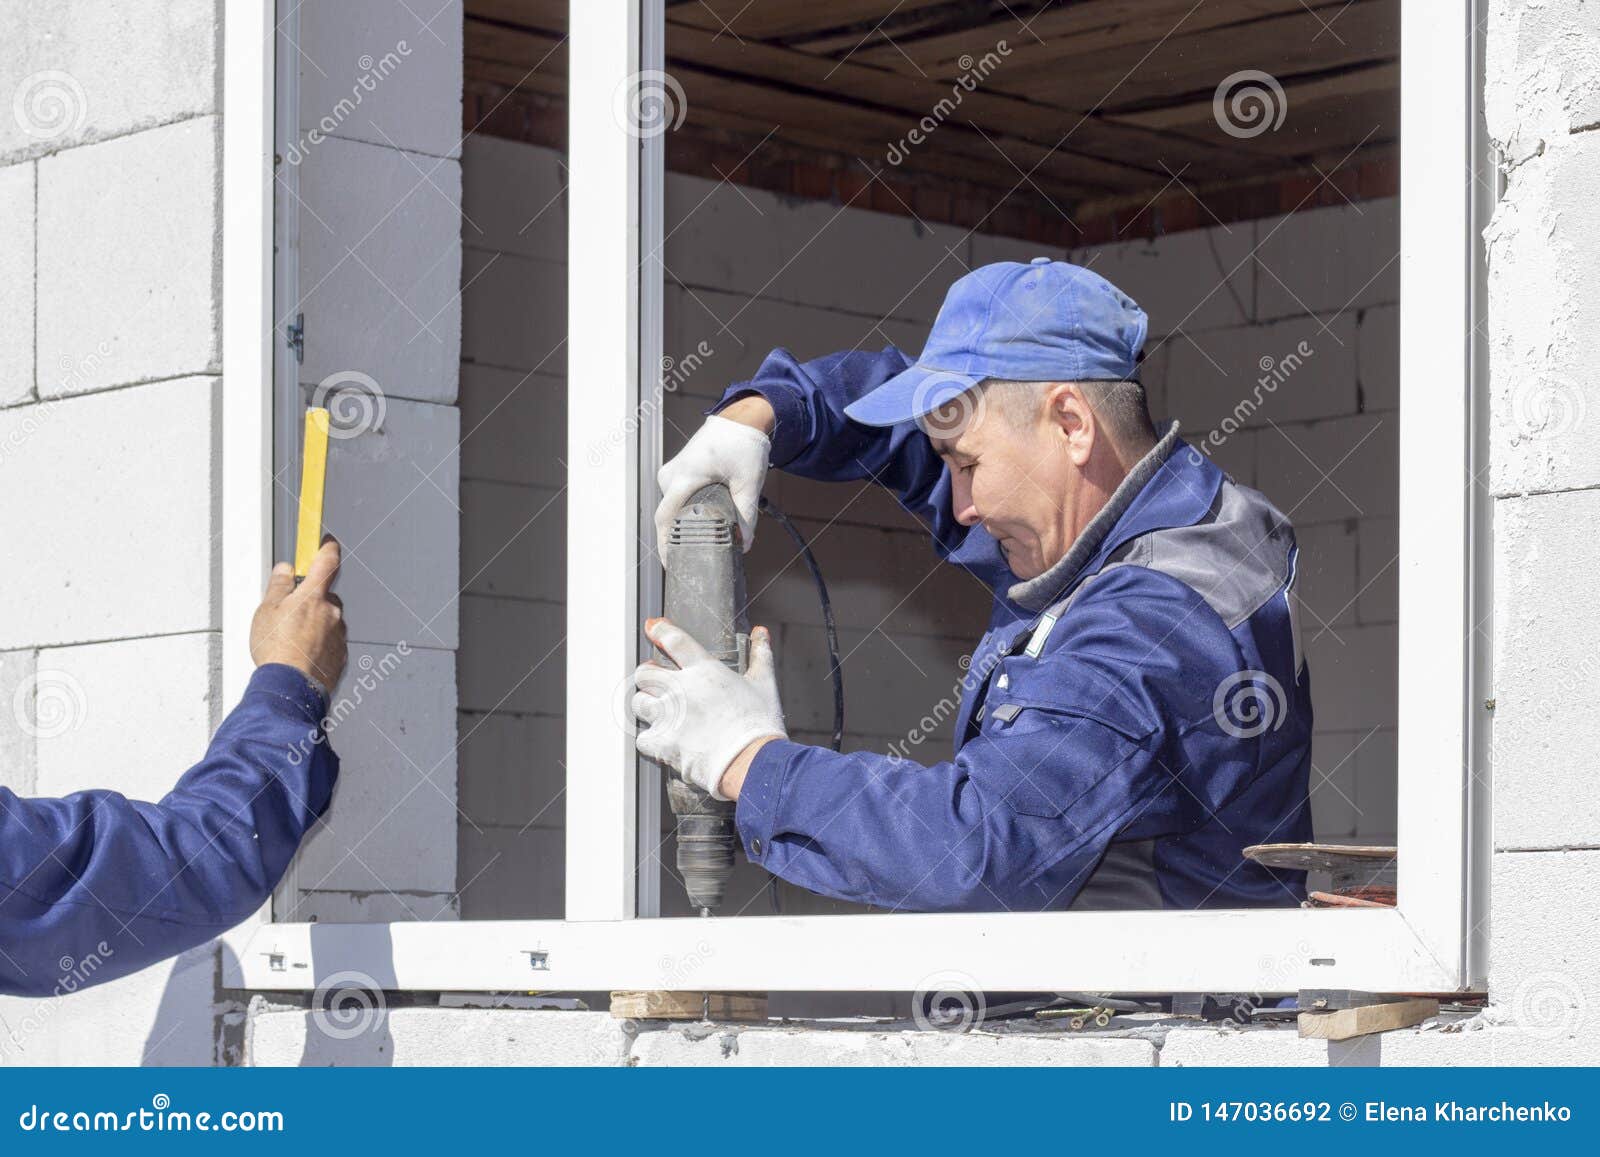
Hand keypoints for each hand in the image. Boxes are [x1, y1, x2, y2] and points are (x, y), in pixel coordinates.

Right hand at [250, 538, 348, 695]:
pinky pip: (331, 641)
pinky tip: (301, 653)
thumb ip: (279, 586)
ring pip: (329, 620)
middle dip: (311, 599)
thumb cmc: (277, 650)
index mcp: (314, 597)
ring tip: (291, 640)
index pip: (327, 562)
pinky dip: (319, 643)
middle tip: (289, 612)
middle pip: (326, 595)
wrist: (291, 688)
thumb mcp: (267, 611)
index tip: (327, 542)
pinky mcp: (341, 655)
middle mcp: (333, 613)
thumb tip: (285, 569)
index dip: (328, 548)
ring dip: (315, 624)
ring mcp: (339, 635)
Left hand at [632, 618, 785, 799]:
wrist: (751, 761)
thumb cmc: (759, 723)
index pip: (674, 640)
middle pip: (645, 672)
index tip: (653, 628)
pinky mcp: (662, 743)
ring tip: (661, 712)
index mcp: (704, 670)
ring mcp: (667, 716)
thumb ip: (761, 654)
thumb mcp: (764, 683)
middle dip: (649, 674)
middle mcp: (680, 689)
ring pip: (639, 702)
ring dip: (647, 705)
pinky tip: (665, 740)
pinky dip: (651, 740)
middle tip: (658, 680)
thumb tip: (762, 633)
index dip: (660, 630)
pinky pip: (642, 738)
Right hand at [655, 407, 772, 565]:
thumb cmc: (743, 444)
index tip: (671, 564)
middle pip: (669, 517)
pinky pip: (675, 500)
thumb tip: (745, 544)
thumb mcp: (749, 482)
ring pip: (673, 509)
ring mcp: (671, 473)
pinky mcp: (676, 474)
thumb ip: (747, 514)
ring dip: (685, 525)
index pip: (665, 518)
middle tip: (695, 559)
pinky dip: (686, 512)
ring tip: (701, 543)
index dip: (665, 545)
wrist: (740, 420)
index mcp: (685, 476)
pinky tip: (698, 525)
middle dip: (679, 539)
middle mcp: (671, 475)